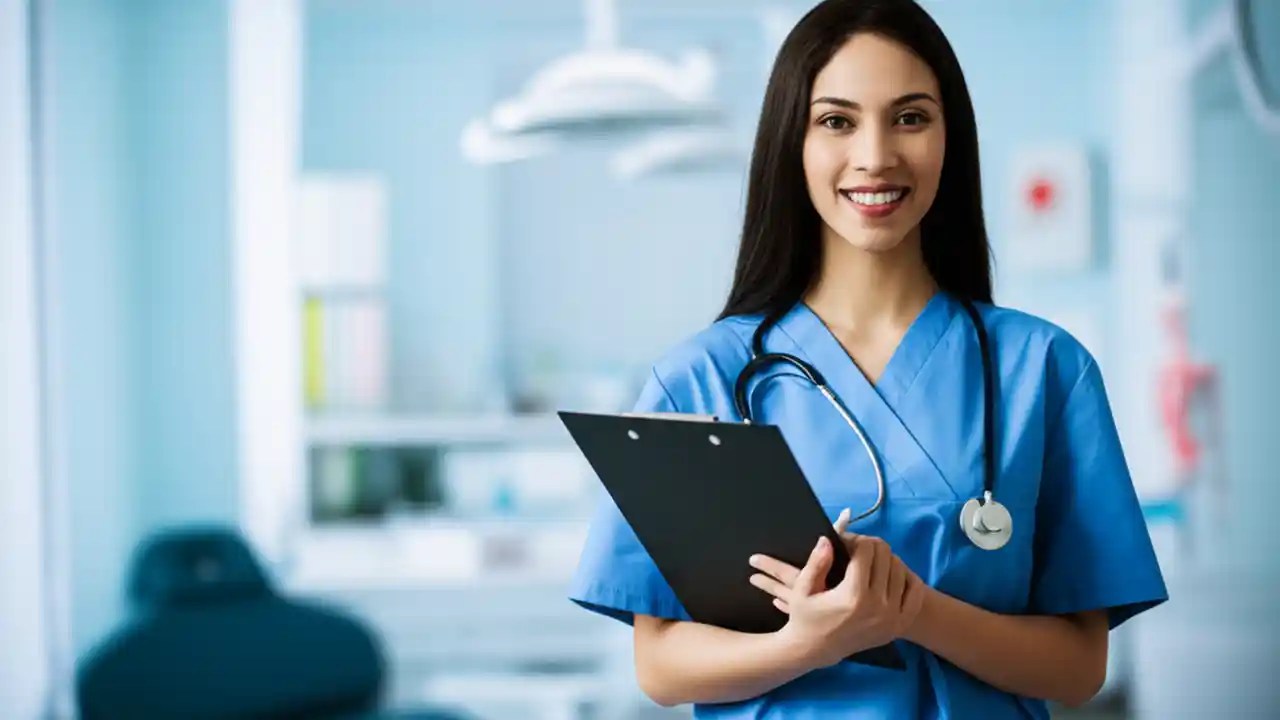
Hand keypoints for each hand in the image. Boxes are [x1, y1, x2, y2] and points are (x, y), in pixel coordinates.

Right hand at [747, 516, 925, 666]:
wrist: (815, 650)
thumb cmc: (805, 617)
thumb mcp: (802, 589)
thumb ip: (817, 563)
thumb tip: (828, 540)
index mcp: (853, 596)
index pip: (866, 549)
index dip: (854, 539)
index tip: (844, 543)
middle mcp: (878, 606)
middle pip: (885, 554)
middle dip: (869, 546)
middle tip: (855, 551)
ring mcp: (892, 617)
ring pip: (900, 568)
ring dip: (885, 559)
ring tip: (869, 564)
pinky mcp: (899, 625)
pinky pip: (916, 591)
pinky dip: (906, 577)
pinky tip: (889, 576)